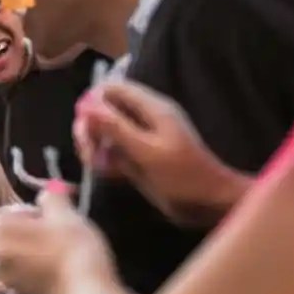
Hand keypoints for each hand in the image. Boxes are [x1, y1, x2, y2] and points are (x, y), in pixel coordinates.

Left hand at [0, 188, 113, 293]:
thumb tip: (49, 191)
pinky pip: (25, 279)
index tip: (54, 217)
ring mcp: (8, 278)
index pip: (13, 212)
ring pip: (20, 257)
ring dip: (34, 253)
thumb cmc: (72, 245)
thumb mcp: (64, 211)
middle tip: (60, 234)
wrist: (86, 290)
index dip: (34, 212)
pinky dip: (34, 275)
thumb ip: (52, 196)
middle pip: (14, 235)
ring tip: (61, 254)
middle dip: (33, 233)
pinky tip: (48, 273)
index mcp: (0, 230)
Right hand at [75, 80, 251, 226]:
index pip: (112, 88)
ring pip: (104, 133)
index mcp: (151, 108)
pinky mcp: (137, 157)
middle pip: (104, 110)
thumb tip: (86, 105)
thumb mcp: (147, 152)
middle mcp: (143, 118)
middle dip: (91, 129)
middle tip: (88, 153)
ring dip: (95, 147)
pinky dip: (105, 161)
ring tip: (98, 167)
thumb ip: (116, 128)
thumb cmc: (183, 176)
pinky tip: (108, 175)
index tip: (84, 127)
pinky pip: (112, 152)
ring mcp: (139, 138)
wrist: (209, 205)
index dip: (93, 102)